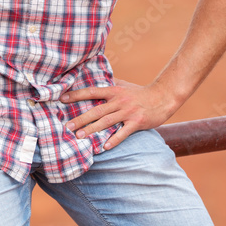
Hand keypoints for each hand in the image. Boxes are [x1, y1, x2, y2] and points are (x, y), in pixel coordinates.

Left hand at [60, 80, 176, 149]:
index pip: (92, 91)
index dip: (76, 95)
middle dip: (81, 118)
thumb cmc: (140, 92)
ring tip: (79, 137)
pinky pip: (123, 133)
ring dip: (92, 129)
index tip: (62, 99)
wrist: (163, 97)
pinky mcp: (137, 123)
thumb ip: (109, 83)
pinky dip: (114, 140)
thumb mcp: (124, 85)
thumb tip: (95, 78)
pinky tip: (104, 147)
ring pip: (106, 122)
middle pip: (96, 110)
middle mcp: (119, 101)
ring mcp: (128, 112)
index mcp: (114, 91)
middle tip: (67, 126)